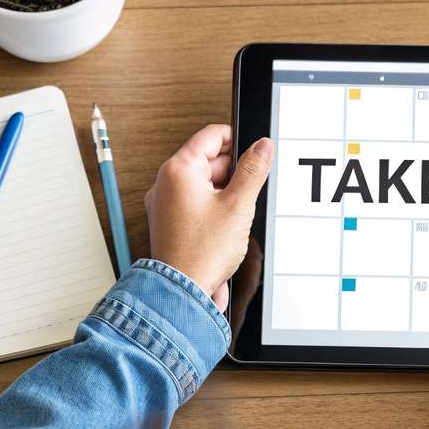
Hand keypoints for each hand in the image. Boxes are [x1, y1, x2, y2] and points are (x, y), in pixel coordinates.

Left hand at [144, 125, 272, 310]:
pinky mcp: (169, 221)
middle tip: (251, 188)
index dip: (237, 138)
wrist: (183, 292)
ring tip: (238, 213)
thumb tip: (262, 147)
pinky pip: (195, 201)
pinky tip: (227, 224)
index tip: (255, 150)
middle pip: (207, 160)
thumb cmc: (201, 253)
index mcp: (178, 170)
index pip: (210, 136)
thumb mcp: (238, 205)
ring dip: (225, 190)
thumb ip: (253, 170)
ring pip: (203, 182)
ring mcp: (165, 203)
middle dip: (234, 171)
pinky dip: (213, 206)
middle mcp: (166, 183)